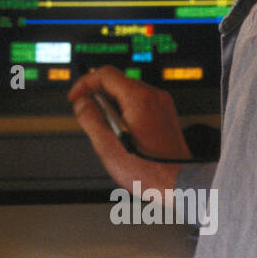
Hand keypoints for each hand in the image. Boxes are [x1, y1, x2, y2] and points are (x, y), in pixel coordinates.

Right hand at [67, 65, 190, 190]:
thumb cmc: (148, 169)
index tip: (75, 98)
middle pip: (117, 82)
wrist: (181, 183)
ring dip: (111, 107)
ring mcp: (162, 104)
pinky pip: (139, 104)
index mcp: (139, 98)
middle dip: (98, 98)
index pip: (105, 74)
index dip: (85, 83)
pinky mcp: (165, 115)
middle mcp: (154, 96)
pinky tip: (124, 136)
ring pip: (127, 94)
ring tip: (109, 133)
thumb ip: (89, 118)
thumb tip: (81, 103)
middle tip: (90, 119)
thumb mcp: (107, 145)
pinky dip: (125, 113)